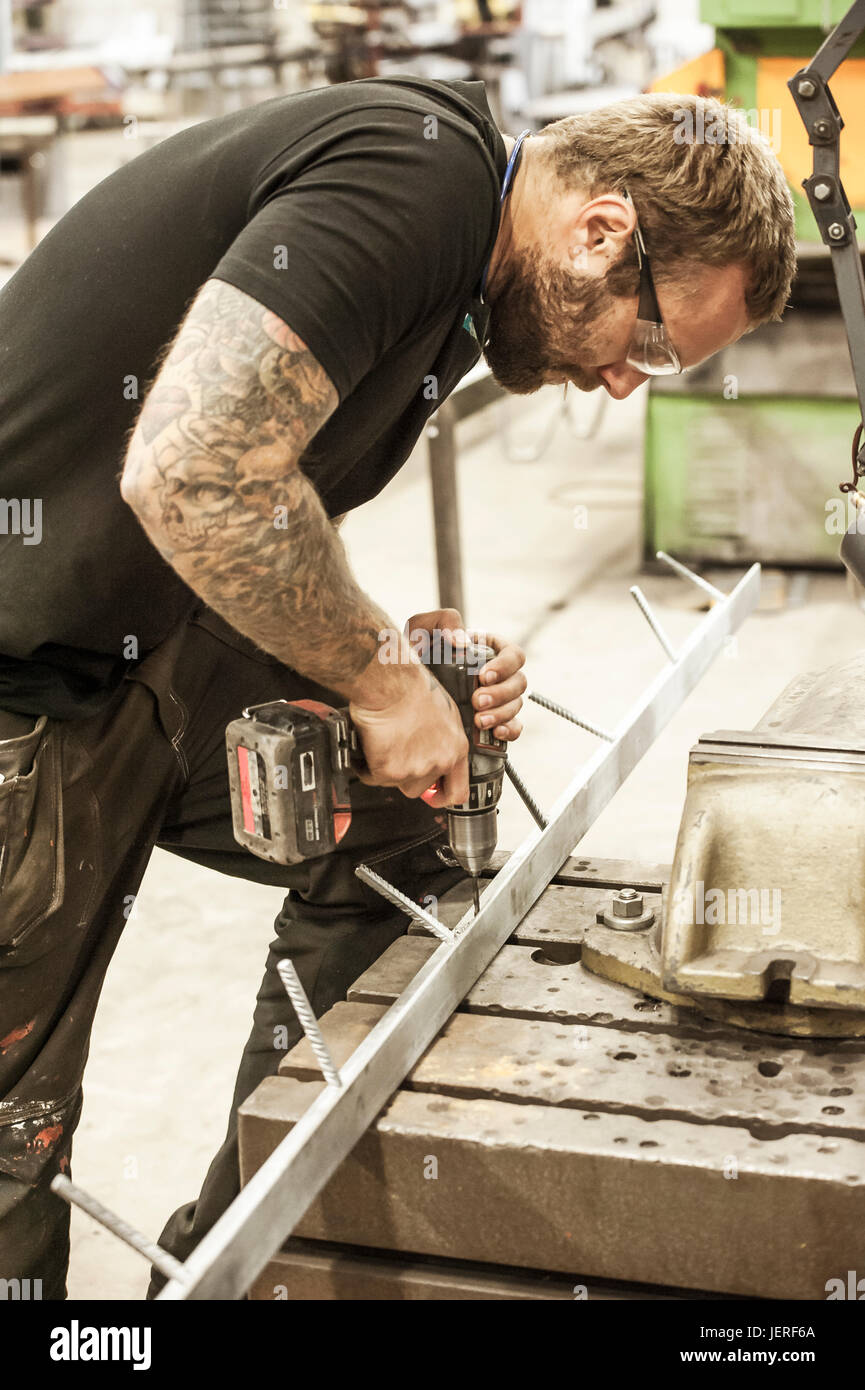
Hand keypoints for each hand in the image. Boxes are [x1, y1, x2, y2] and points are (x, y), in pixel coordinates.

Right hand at [350, 660, 468, 804]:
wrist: (389, 682)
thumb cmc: (412, 686)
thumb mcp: (443, 712)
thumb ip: (443, 739)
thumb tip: (433, 748)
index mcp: (456, 748)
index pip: (457, 792)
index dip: (441, 796)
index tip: (433, 794)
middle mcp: (438, 762)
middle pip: (419, 788)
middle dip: (406, 775)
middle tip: (396, 753)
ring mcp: (414, 769)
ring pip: (395, 783)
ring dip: (386, 769)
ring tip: (383, 744)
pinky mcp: (388, 771)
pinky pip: (372, 777)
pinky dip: (366, 765)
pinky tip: (369, 745)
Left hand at [403, 609, 526, 742]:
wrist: (401, 686)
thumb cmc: (414, 652)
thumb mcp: (423, 628)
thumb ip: (443, 621)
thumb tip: (463, 642)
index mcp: (489, 649)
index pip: (514, 655)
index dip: (505, 666)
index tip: (483, 676)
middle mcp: (498, 674)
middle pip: (518, 682)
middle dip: (501, 694)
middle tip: (476, 701)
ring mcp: (498, 698)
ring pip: (516, 705)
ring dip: (501, 714)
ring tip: (479, 721)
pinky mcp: (493, 720)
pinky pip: (513, 727)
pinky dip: (509, 731)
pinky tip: (494, 732)